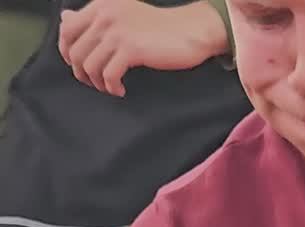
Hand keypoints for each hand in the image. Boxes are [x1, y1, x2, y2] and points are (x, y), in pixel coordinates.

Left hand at [58, 0, 228, 97]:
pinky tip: (120, 90)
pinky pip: (109, 75)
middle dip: (82, 73)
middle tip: (96, 83)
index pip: (66, 29)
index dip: (67, 52)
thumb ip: (92, 18)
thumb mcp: (120, 14)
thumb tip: (65, 18)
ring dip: (97, 84)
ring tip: (110, 87)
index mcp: (100, 6)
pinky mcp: (131, 49)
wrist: (188, 30)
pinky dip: (112, 88)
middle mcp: (105, 15)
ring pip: (90, 66)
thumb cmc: (156, 27)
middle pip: (75, 52)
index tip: (79, 66)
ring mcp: (117, 32)